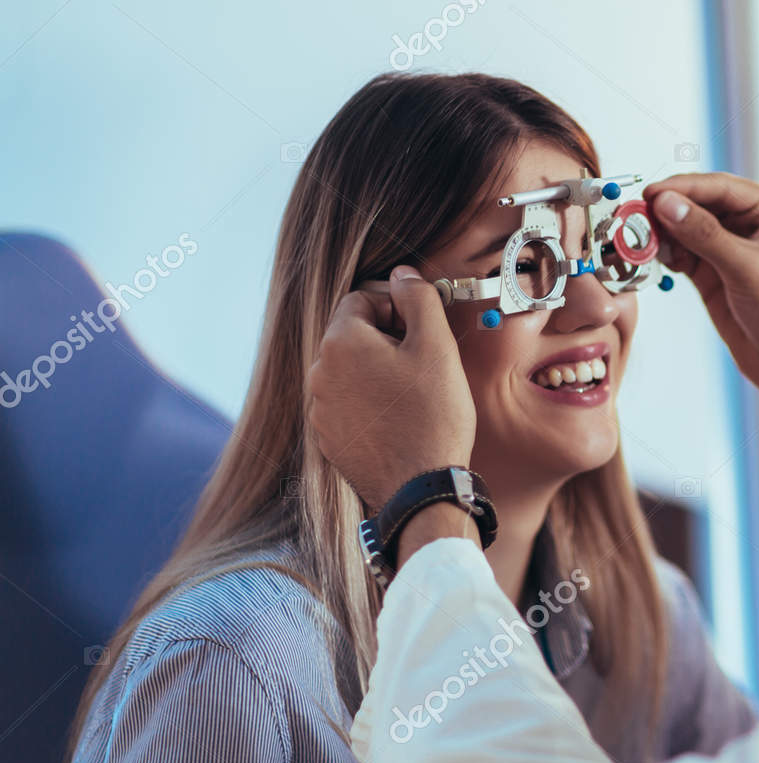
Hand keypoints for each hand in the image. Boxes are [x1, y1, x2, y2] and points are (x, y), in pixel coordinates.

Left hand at [308, 265, 476, 508]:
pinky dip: (369, 402)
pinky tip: (399, 418)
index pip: (360, 300)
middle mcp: (319, 372)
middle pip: (352, 335)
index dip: (395, 306)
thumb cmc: (432, 416)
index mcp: (341, 342)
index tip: (421, 326)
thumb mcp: (436, 347)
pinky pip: (347, 404)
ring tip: (413, 392)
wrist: (420, 487)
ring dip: (377, 371)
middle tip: (423, 359)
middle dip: (386, 338)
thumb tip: (403, 275)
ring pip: (349, 371)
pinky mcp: (328, 437)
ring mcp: (320, 408)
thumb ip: (418, 299)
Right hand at [644, 172, 758, 402]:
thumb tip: (666, 203)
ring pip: (686, 227)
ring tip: (637, 238)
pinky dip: (666, 253)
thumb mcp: (746, 268)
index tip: (650, 194)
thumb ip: (704, 234)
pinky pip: (683, 253)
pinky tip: (653, 255)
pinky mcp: (714, 272)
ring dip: (662, 232)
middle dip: (666, 209)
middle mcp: (751, 222)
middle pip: (698, 203)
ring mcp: (730, 247)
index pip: (719, 187)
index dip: (682, 189)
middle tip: (634, 216)